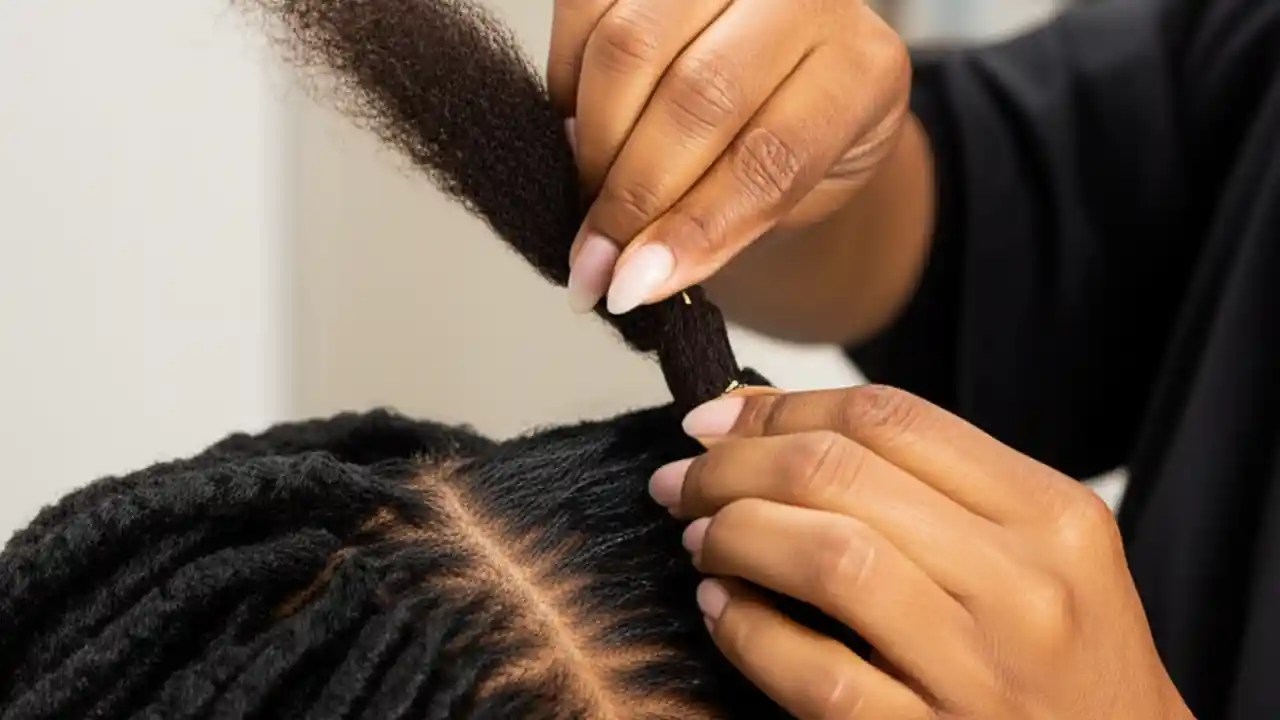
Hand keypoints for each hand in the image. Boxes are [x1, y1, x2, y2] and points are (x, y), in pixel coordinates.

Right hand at [549, 0, 910, 314]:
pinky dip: (566, 81)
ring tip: (588, 199)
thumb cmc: (797, 145)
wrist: (790, 80)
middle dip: (631, 195)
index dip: (692, 229)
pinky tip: (579, 130)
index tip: (631, 285)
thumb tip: (627, 274)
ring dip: (591, 141)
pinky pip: (586, 8)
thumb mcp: (790, 203)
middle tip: (594, 259)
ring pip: (631, 47)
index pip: (769, 158)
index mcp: (861, 72)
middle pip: (696, 98)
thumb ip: (721, 230)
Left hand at [649, 386, 1193, 718]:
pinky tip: (721, 608)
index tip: (717, 417)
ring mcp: (981, 673)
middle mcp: (1025, 585)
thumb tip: (764, 418)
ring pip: (829, 557)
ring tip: (700, 536)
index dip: (781, 406)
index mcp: (1050, 515)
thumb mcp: (1036, 552)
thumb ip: (926, 486)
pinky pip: (816, 674)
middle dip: (734, 464)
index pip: (890, 416)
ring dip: (737, 533)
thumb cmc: (1064, 658)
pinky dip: (749, 631)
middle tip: (683, 478)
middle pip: (844, 473)